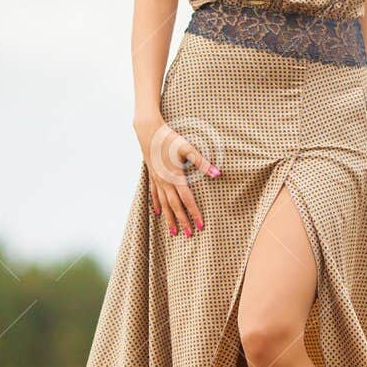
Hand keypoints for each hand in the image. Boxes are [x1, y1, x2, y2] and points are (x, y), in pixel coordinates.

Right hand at [140, 118, 219, 237]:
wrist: (148, 132)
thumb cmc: (169, 138)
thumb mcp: (188, 148)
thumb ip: (202, 162)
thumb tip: (218, 173)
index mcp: (175, 177)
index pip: (187, 200)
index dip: (194, 213)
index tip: (200, 226)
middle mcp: (165, 182)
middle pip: (175, 206)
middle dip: (182, 221)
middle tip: (188, 235)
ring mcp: (157, 180)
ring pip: (164, 204)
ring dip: (169, 218)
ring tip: (173, 231)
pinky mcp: (152, 176)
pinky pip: (154, 195)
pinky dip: (157, 205)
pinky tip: (157, 212)